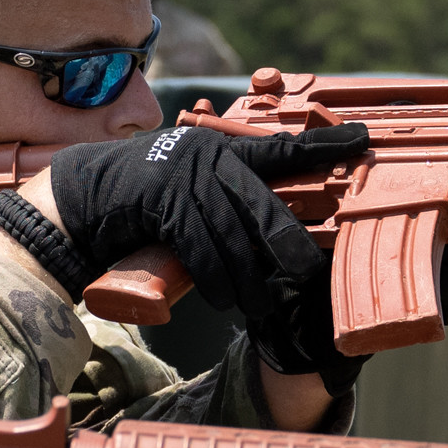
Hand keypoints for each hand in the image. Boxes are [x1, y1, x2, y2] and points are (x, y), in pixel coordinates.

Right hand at [52, 122, 370, 322]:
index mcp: (224, 152)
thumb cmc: (147, 199)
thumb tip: (269, 238)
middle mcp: (211, 159)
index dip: (323, 145)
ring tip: (260, 307)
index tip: (362, 140)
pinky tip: (223, 300)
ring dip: (248, 280)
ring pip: (233, 237)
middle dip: (289, 246)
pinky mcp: (162, 203)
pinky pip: (199, 247)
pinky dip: (214, 279)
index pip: (282, 150)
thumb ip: (227, 201)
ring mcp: (186, 179)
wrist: (85, 195)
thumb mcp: (192, 189)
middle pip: (265, 206)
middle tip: (309, 276)